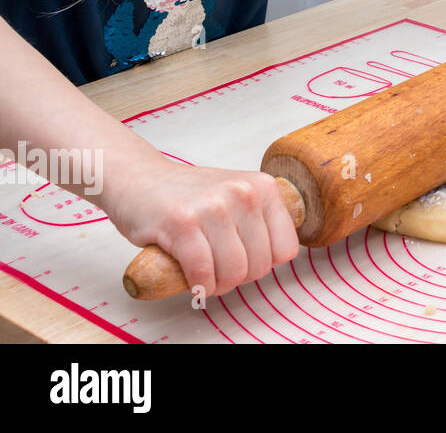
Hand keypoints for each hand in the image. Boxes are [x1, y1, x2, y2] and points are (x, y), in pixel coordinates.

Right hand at [105, 155, 299, 298]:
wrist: (139, 179)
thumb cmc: (189, 196)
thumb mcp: (237, 198)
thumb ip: (261, 222)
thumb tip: (278, 259)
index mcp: (263, 187)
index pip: (287, 249)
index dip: (265, 264)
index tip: (245, 261)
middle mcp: (243, 193)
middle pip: (260, 265)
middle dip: (238, 278)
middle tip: (219, 271)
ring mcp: (213, 207)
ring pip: (234, 272)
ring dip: (217, 285)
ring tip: (205, 276)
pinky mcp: (181, 223)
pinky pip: (203, 272)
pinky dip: (199, 285)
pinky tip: (191, 279)